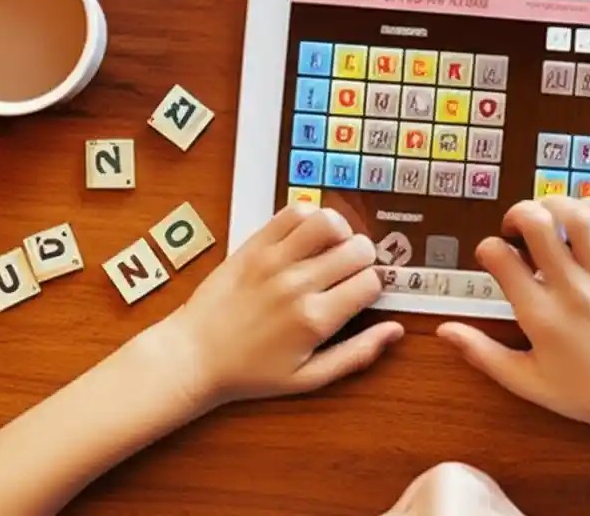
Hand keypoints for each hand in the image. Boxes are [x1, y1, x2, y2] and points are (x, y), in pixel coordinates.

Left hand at [165, 204, 403, 409]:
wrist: (194, 356)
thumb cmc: (250, 373)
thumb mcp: (309, 378)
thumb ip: (357, 354)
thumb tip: (396, 331)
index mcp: (315, 320)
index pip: (370, 282)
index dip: (374, 286)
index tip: (361, 294)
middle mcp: (298, 285)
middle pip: (358, 249)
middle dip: (363, 259)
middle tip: (348, 273)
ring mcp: (274, 261)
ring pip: (329, 222)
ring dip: (341, 232)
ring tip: (332, 248)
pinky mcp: (254, 245)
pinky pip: (293, 212)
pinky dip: (310, 216)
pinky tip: (308, 236)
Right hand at [437, 197, 589, 440]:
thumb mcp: (529, 382)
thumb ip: (483, 354)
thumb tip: (445, 331)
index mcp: (541, 317)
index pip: (500, 258)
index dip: (487, 249)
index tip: (493, 258)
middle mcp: (572, 290)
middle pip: (537, 223)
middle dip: (517, 214)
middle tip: (516, 228)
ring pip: (576, 214)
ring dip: (554, 205)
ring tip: (549, 219)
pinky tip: (585, 218)